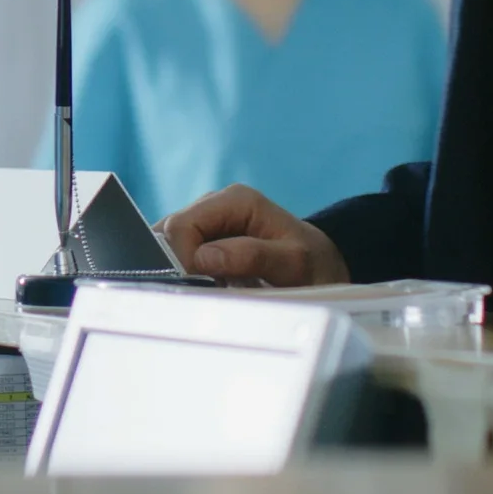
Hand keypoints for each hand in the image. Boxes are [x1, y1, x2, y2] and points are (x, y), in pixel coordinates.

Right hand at [162, 185, 347, 287]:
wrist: (323, 271)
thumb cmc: (313, 265)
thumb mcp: (293, 263)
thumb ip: (251, 257)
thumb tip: (202, 257)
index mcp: (235, 200)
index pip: (181, 226)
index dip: (182, 259)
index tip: (202, 288)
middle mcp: (216, 205)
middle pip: (170, 235)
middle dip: (179, 267)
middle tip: (208, 293)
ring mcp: (207, 224)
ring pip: (169, 247)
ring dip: (182, 273)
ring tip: (212, 291)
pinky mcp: (202, 243)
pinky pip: (178, 258)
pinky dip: (186, 276)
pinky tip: (208, 289)